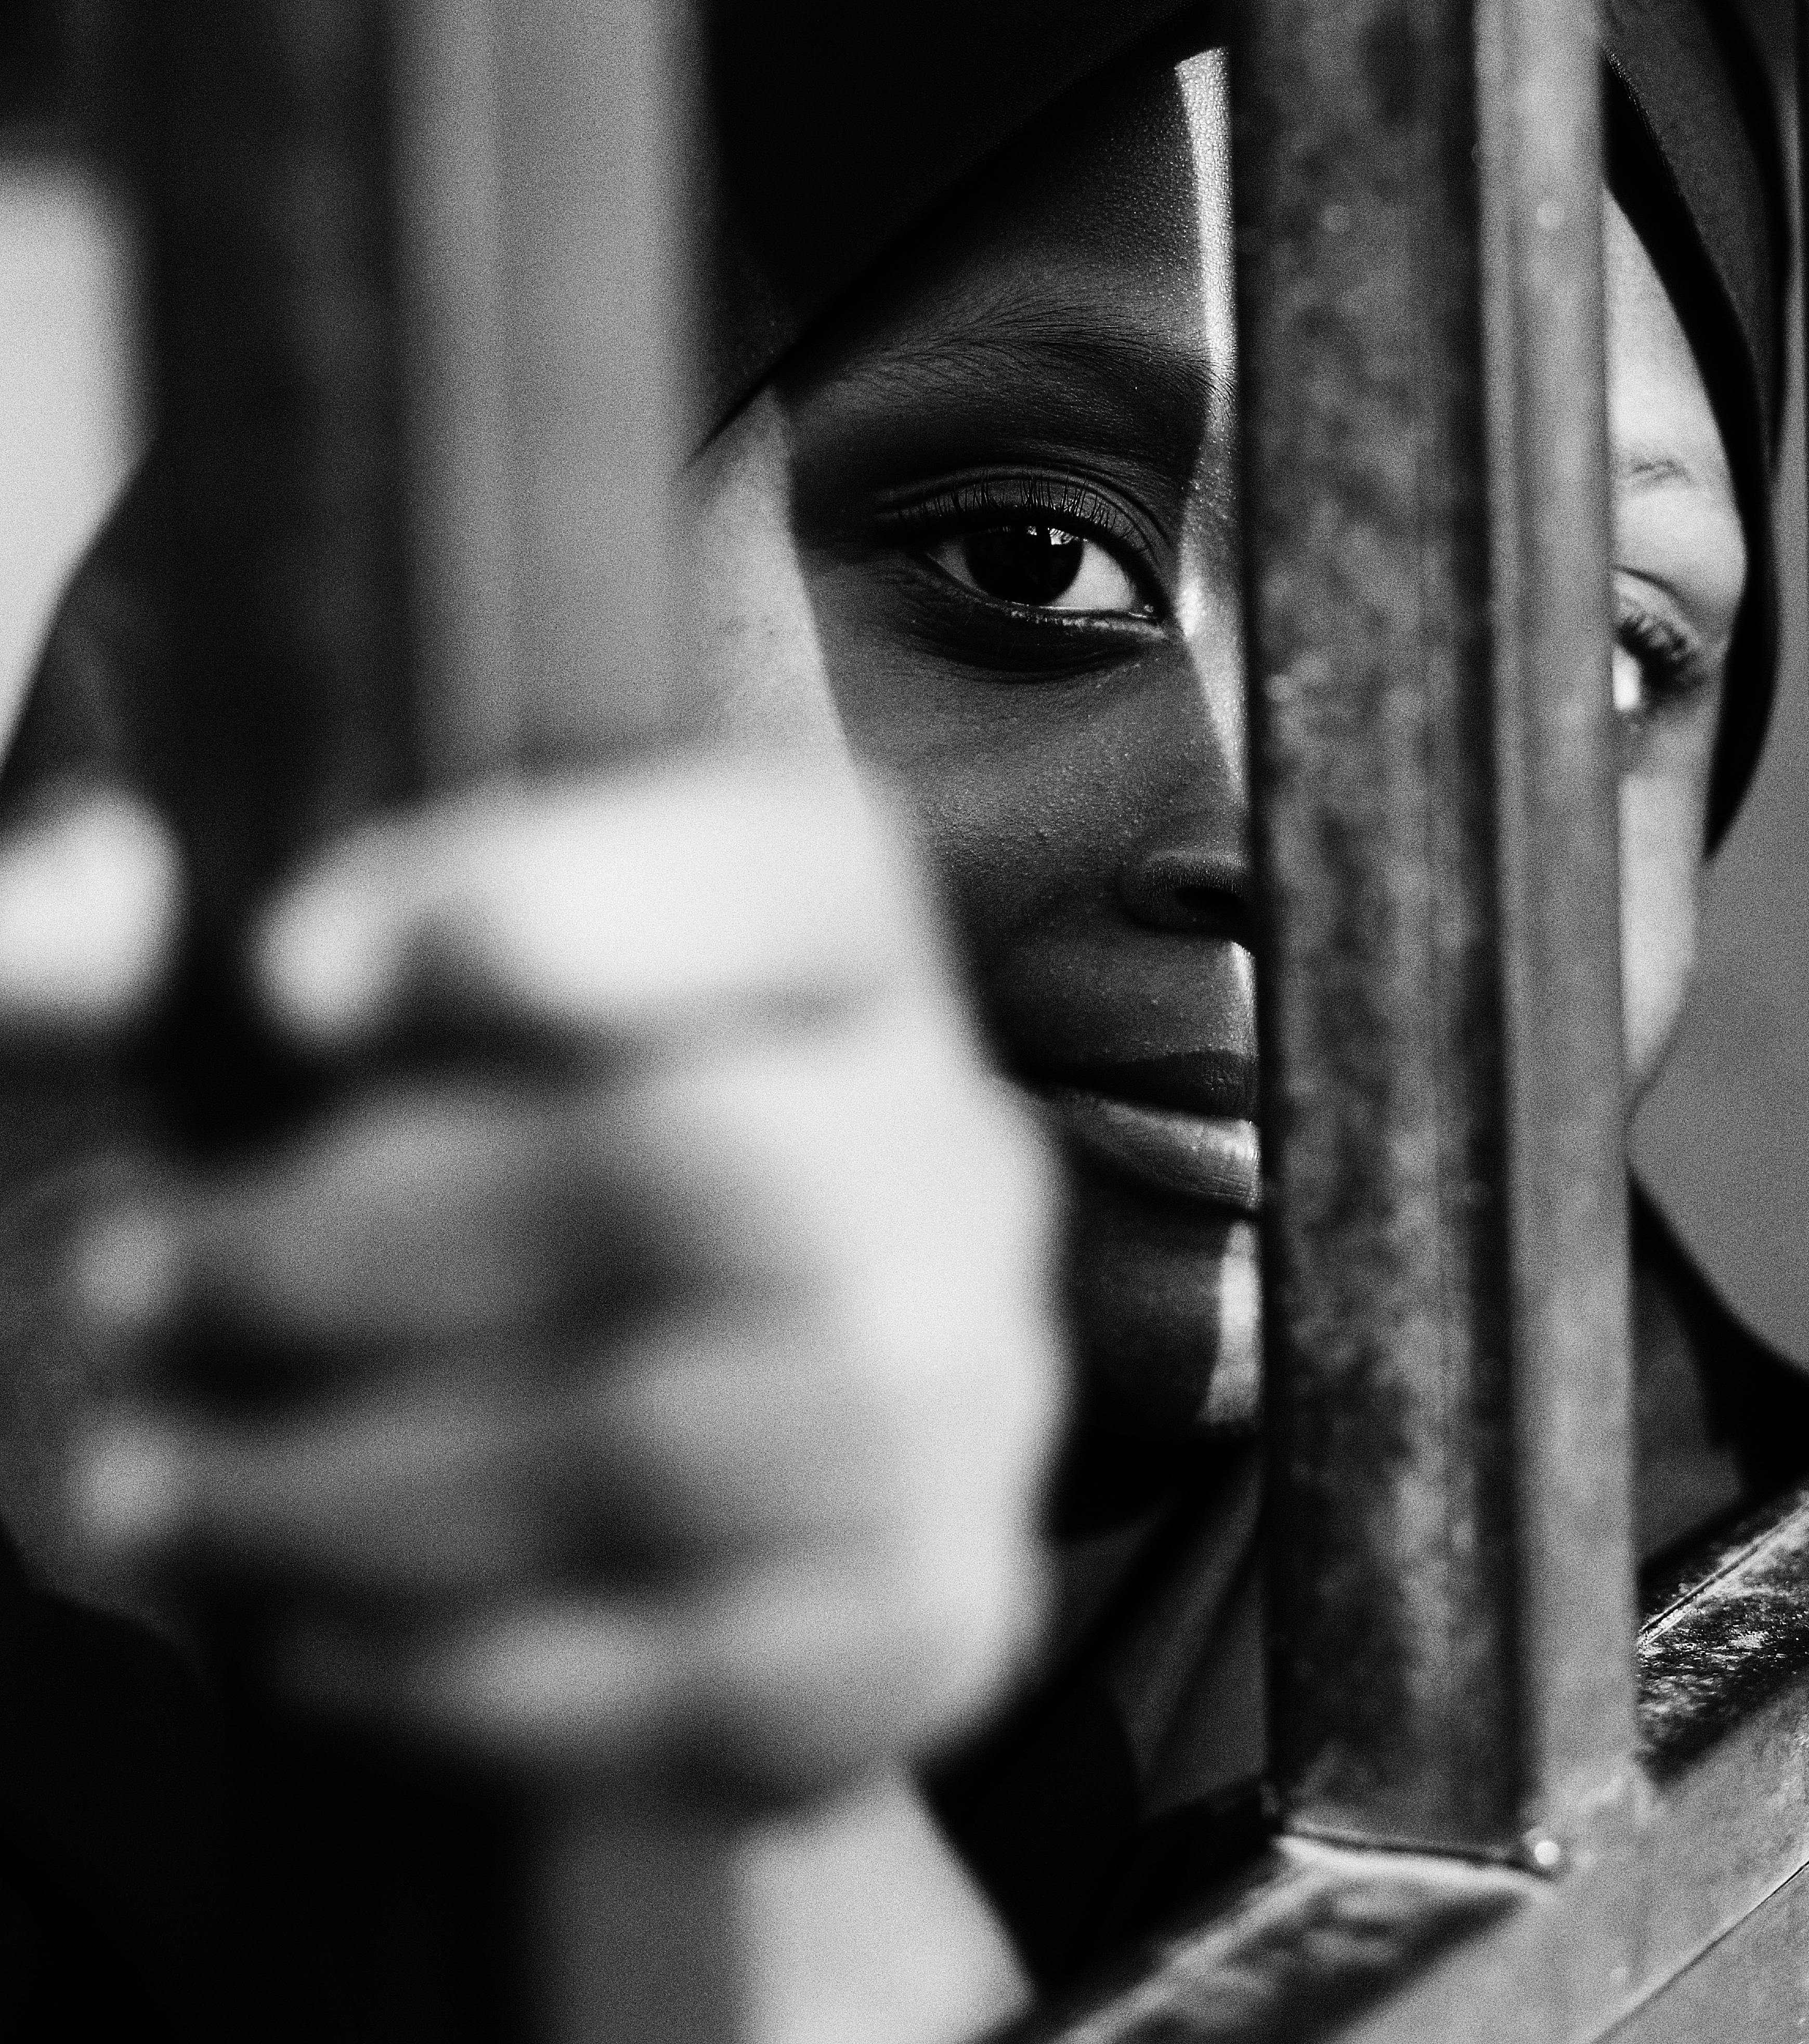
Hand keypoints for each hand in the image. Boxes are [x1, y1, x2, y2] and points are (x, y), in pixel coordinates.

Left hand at [13, 764, 1063, 1798]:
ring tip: (158, 1489)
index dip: (558, 908)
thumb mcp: (325, 1032)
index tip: (286, 985)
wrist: (680, 1466)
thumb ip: (175, 950)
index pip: (778, 871)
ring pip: (672, 1443)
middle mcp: (951, 1144)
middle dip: (366, 1246)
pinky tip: (304, 1642)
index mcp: (846, 942)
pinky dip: (469, 1680)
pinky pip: (713, 1680)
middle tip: (133, 1288)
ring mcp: (972, 1391)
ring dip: (359, 1487)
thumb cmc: (465, 1186)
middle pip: (700, 1167)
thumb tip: (45, 922)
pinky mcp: (937, 1615)